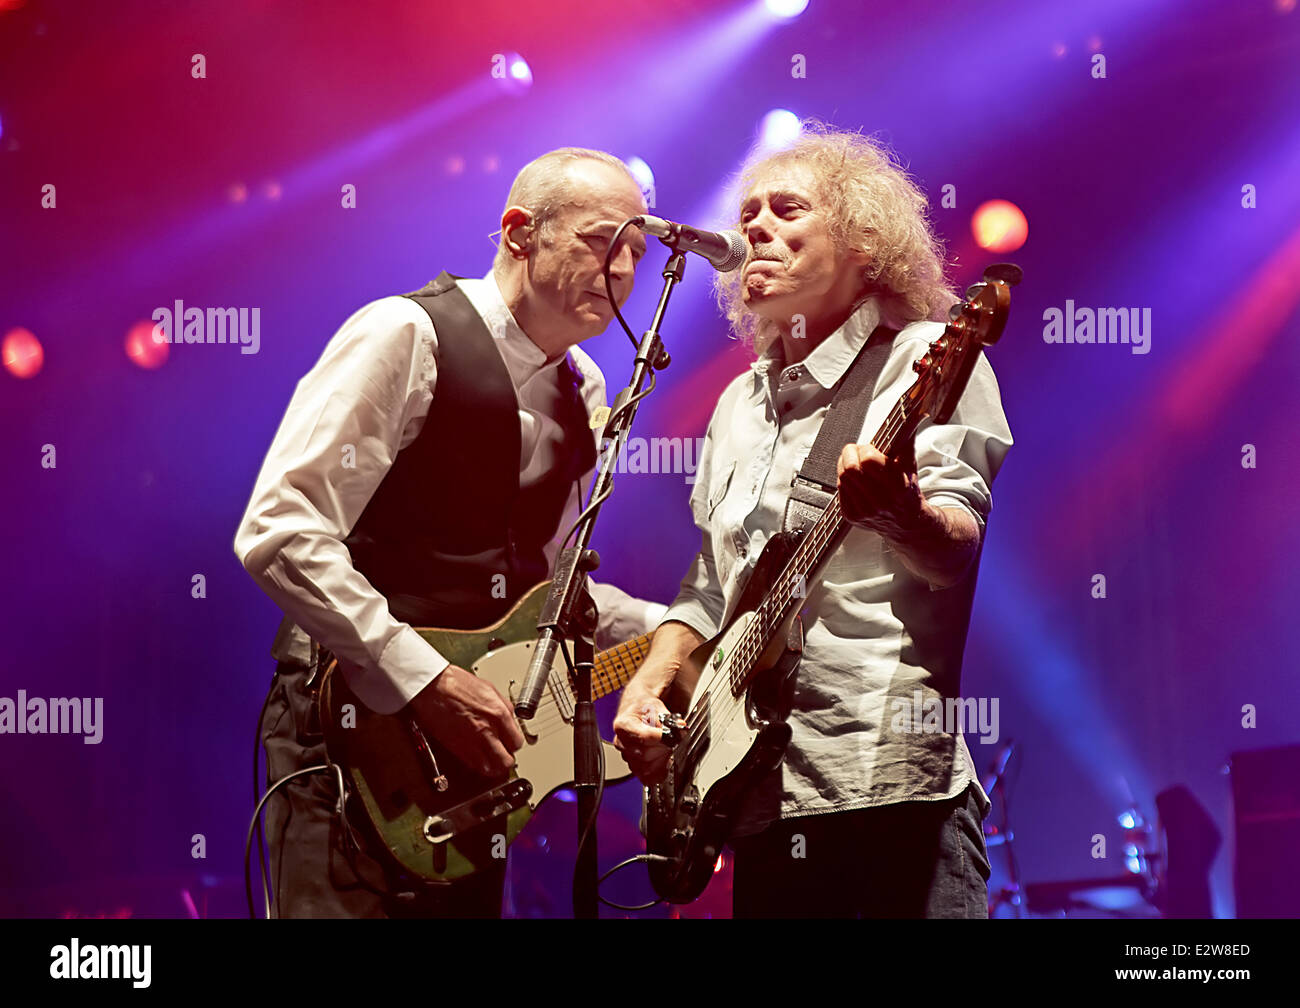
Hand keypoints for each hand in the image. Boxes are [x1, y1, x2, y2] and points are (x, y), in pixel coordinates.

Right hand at [407, 664, 524, 778]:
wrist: (433, 686)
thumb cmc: (457, 683)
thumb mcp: (490, 689)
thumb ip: (504, 707)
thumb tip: (510, 720)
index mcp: (498, 714)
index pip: (517, 742)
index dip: (514, 745)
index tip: (510, 744)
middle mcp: (487, 730)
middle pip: (506, 761)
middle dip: (506, 760)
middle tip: (503, 755)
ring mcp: (471, 741)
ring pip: (490, 769)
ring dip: (492, 766)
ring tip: (491, 760)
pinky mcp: (456, 747)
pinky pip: (473, 766)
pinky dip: (477, 765)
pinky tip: (477, 758)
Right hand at [613, 681, 674, 784]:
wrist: (639, 710)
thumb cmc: (644, 708)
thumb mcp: (656, 707)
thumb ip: (669, 719)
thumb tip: (680, 727)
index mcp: (623, 725)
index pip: (643, 737)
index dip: (661, 738)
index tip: (671, 735)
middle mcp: (621, 743)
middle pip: (645, 755)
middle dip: (663, 748)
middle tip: (671, 740)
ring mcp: (627, 756)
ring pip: (646, 768)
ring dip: (661, 760)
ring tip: (667, 748)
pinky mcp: (634, 766)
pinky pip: (646, 778)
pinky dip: (659, 772)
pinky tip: (665, 761)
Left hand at [836, 440, 924, 541]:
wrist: (907, 522)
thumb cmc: (907, 491)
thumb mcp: (911, 466)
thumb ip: (906, 440)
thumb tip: (909, 415)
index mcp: (897, 486)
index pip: (868, 459)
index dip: (865, 449)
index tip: (868, 448)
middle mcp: (881, 501)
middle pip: (849, 468)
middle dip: (850, 454)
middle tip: (856, 452)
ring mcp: (865, 511)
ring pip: (842, 478)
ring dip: (846, 466)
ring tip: (856, 465)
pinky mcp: (852, 516)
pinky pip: (840, 489)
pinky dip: (845, 481)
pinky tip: (855, 480)